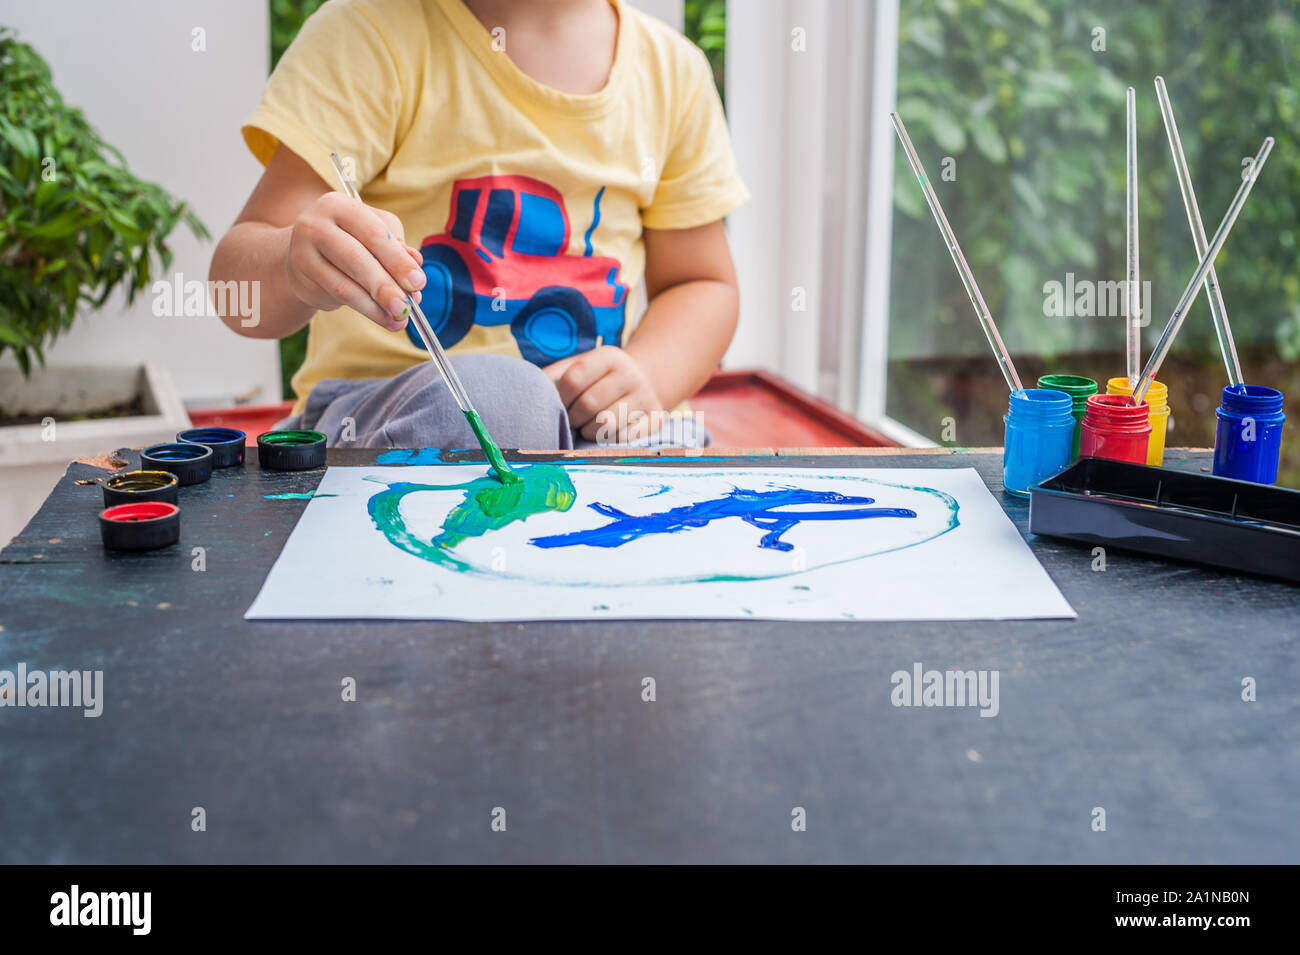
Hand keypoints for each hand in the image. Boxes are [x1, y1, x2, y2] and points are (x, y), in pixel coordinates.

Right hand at [286, 191, 424, 331]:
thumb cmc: (350, 240)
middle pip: (357, 259)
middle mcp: (316, 225)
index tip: (418, 282)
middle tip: (406, 307)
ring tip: (399, 320)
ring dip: (376, 307)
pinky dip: (365, 310)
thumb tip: (416, 263)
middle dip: (386, 287)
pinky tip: (382, 318)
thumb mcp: (375, 233)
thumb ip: (396, 246)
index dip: (398, 260)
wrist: (304, 254)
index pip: (374, 233)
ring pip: (345, 285)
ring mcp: (303, 252)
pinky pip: (337, 298)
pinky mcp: (301, 279)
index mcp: (339, 205)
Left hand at [545, 346, 663, 442]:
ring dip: (588, 432)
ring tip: (586, 428)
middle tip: (571, 421)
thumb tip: (524, 392)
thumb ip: (554, 377)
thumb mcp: (580, 367)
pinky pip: (624, 439)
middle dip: (573, 419)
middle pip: (589, 405)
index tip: (559, 404)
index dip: (560, 397)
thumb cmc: (599, 379)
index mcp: (608, 356)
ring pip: (606, 426)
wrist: (644, 380)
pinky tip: (606, 434)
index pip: (574, 379)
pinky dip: (609, 441)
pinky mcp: (656, 419)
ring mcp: (646, 396)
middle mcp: (631, 373)